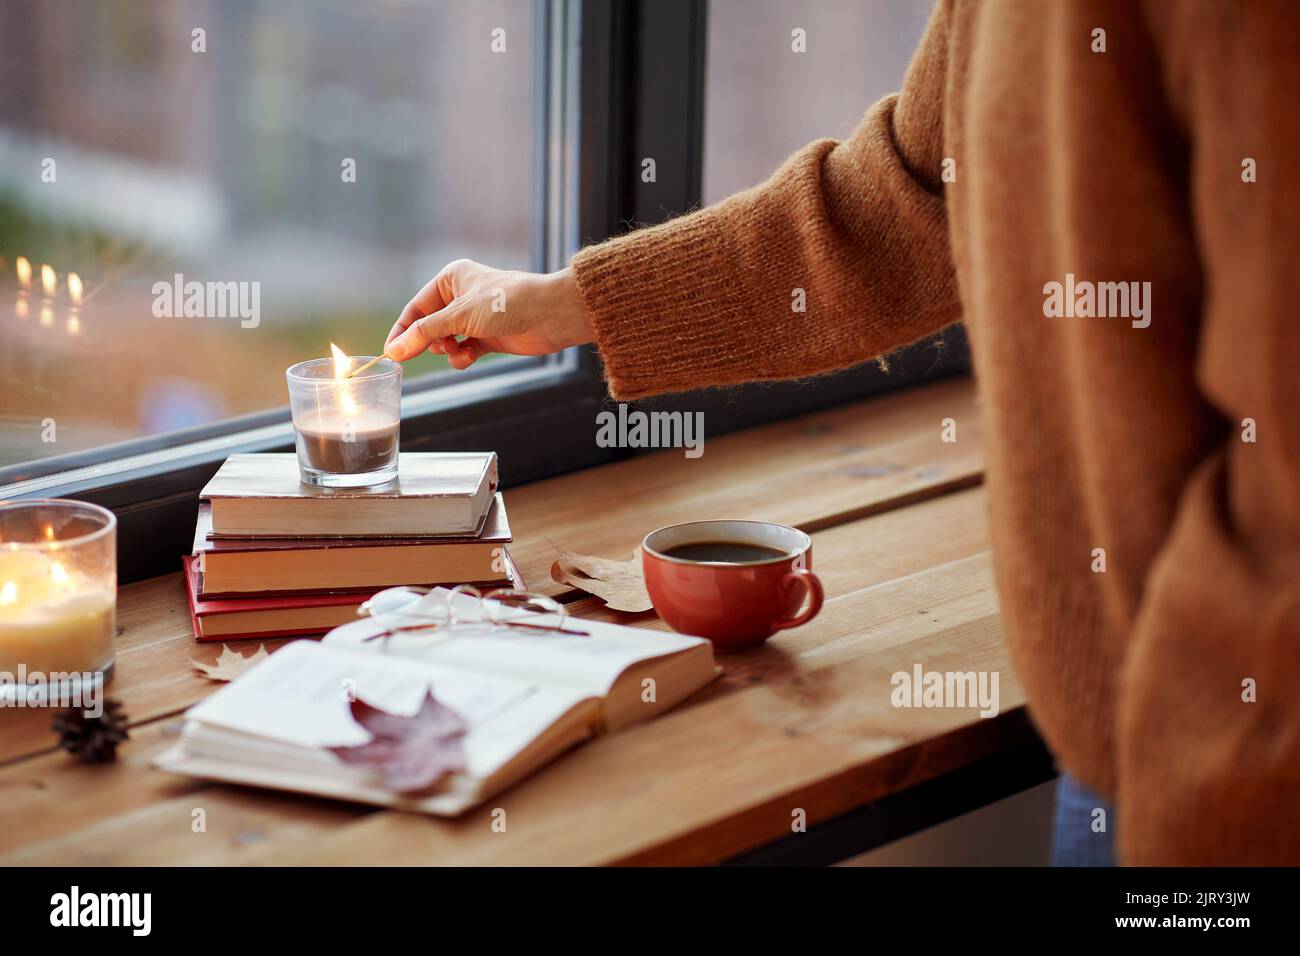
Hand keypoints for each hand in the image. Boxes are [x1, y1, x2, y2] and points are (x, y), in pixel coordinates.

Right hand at [385, 260, 591, 369]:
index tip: (390, 353)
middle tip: (440, 348)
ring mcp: (474, 318)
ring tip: (461, 350)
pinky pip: (463, 351)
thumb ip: (425, 333)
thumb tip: (394, 350)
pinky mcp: (487, 337)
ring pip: (445, 342)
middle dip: (432, 342)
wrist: (549, 315)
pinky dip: (463, 357)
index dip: (403, 331)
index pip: (416, 308)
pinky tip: (471, 356)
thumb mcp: (459, 316)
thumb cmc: (507, 303)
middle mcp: (460, 296)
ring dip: (449, 351)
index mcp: (451, 279)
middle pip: (429, 327)